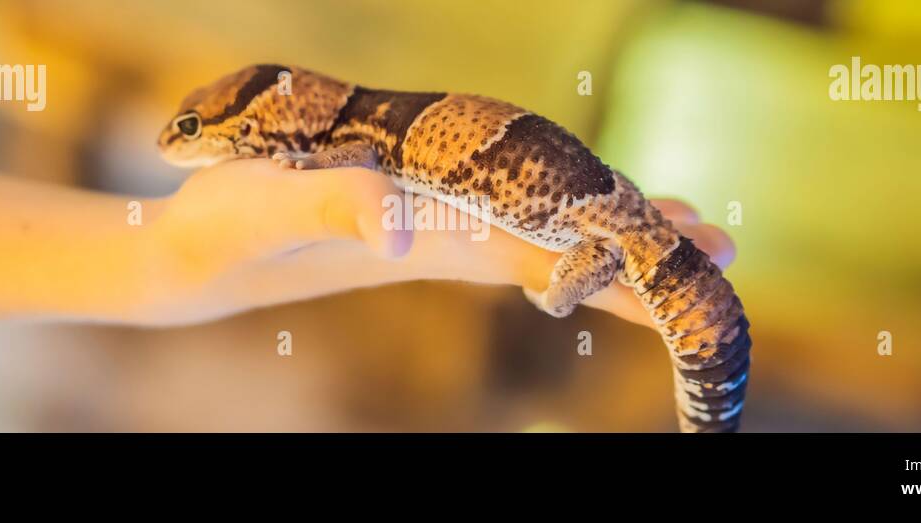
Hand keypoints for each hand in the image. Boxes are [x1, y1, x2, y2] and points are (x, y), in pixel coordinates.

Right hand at [139, 159, 735, 328]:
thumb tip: (402, 232)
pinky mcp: (414, 219)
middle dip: (643, 254)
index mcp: (433, 237)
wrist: (194, 255)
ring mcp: (435, 232)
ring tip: (675, 234)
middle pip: (567, 252)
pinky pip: (505, 224)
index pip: (553, 252)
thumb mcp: (276, 206)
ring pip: (545, 236)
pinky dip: (553, 220)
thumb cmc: (229, 225)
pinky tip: (570, 222)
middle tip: (726, 251)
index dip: (622, 261)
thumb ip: (336, 208)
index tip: (693, 267)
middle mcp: (448, 241)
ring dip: (607, 237)